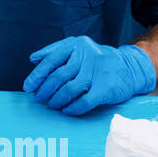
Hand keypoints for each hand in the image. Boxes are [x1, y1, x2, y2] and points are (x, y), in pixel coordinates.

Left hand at [23, 36, 156, 115]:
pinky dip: (72, 108)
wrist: (129, 68)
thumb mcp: (77, 48)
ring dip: (56, 100)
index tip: (28, 86)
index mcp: (77, 46)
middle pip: (58, 76)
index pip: (51, 61)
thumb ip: (55, 51)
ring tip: (52, 104)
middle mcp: (87, 57)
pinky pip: (83, 102)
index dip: (37, 75)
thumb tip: (33, 59)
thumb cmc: (97, 60)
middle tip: (38, 97)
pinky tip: (66, 110)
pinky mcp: (105, 89)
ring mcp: (97, 73)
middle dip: (44, 90)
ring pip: (68, 90)